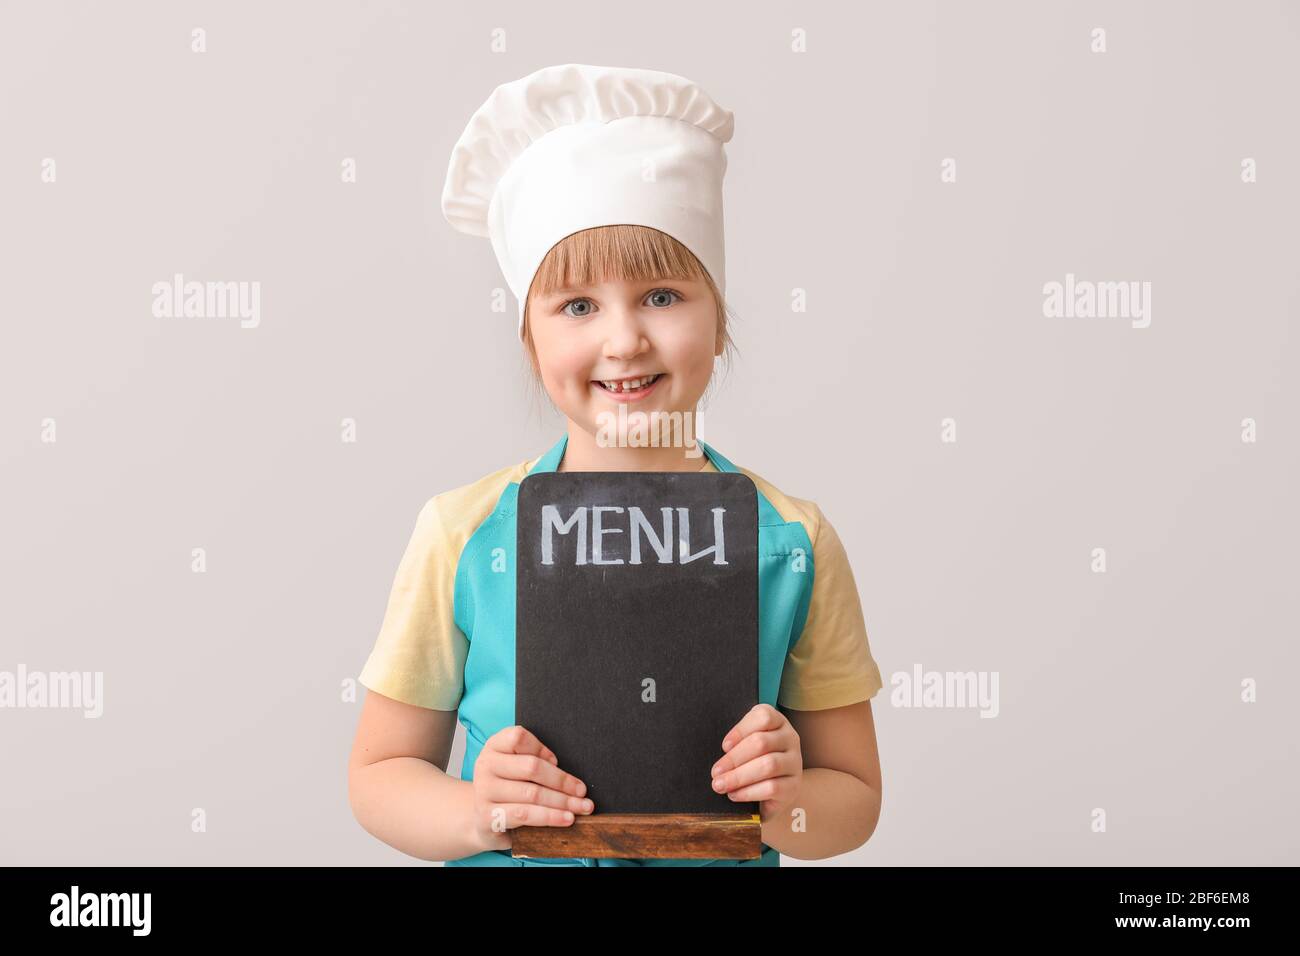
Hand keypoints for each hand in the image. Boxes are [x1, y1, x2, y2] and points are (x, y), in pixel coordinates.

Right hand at [470, 725, 594, 852]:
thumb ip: (535, 760)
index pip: (518, 737)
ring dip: (562, 801)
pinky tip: (566, 819)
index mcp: (494, 746)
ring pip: (532, 793)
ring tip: (581, 807)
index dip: (541, 748)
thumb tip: (570, 777)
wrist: (484, 820)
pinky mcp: (487, 816)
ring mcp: (484, 791)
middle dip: (561, 780)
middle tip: (582, 791)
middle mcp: (485, 765)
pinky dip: (550, 817)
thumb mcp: (516, 768)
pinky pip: (525, 815)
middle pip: (531, 767)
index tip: (557, 761)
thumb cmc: (509, 788)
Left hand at [711, 704, 802, 821]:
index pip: (764, 717)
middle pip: (762, 743)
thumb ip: (735, 742)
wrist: (772, 792)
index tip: (723, 746)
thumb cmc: (752, 760)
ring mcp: (794, 762)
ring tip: (720, 785)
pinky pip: (772, 787)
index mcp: (777, 721)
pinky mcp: (794, 786)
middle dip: (734, 758)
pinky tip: (734, 795)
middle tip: (715, 772)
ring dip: (739, 776)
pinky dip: (749, 792)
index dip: (741, 730)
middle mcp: (790, 738)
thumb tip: (718, 752)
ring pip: (768, 765)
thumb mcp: (745, 745)